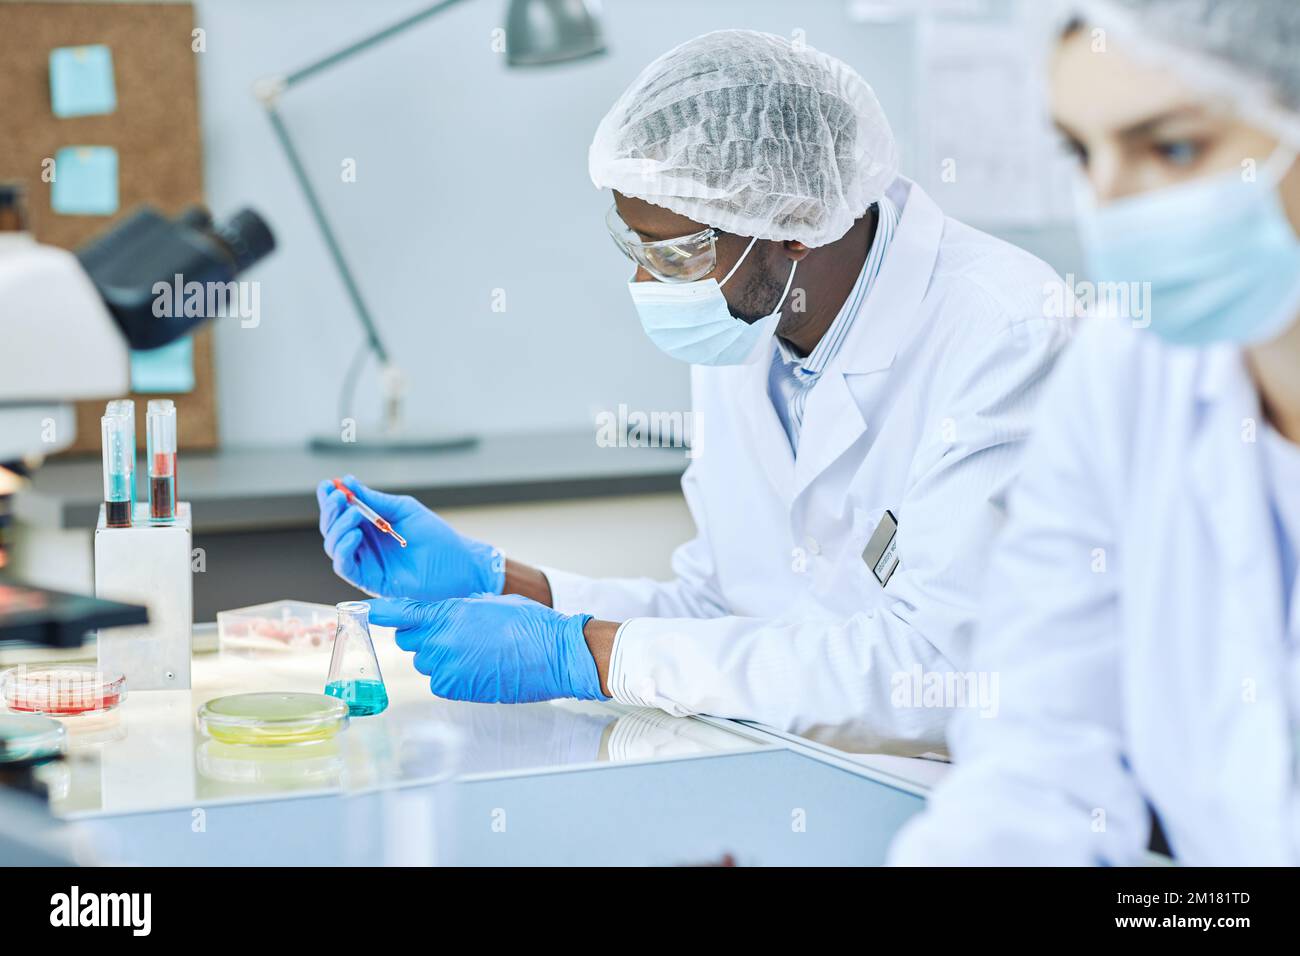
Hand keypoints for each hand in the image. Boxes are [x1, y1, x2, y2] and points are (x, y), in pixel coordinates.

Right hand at [317, 476, 503, 600]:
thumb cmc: (436, 537)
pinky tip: (355, 535)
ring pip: (334, 547)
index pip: (341, 513)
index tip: (327, 485)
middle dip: (331, 511)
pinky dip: (344, 550)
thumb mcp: (404, 510)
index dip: (329, 500)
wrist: (458, 563)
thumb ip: (375, 500)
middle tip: (338, 497)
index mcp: (371, 525)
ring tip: (354, 514)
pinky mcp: (370, 581)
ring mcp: (366, 563)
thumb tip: (347, 482)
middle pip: (332, 529)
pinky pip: (346, 567)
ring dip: (338, 528)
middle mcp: (364, 544)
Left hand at [368, 593, 607, 702]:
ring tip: (475, 651)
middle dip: (424, 634)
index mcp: (449, 614)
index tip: (367, 612)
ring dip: (440, 655)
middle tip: (455, 632)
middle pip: (410, 640)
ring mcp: (448, 669)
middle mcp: (441, 643)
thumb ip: (460, 607)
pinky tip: (478, 667)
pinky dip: (452, 674)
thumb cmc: (532, 625)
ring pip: (425, 662)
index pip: (401, 613)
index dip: (382, 612)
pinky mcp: (457, 690)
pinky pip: (440, 680)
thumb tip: (448, 613)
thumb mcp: (492, 602)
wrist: (556, 656)